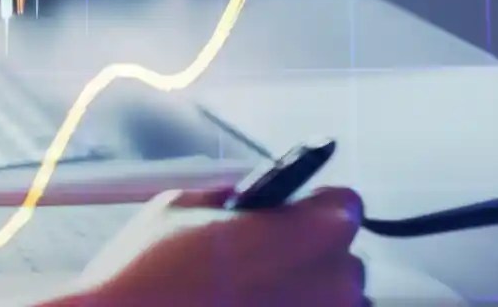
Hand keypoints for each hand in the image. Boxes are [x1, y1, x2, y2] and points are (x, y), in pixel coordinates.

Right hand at [70, 186, 364, 306]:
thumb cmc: (152, 272)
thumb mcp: (183, 206)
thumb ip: (231, 199)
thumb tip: (245, 201)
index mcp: (315, 230)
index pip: (345, 204)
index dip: (312, 208)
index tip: (290, 216)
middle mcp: (336, 281)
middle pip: (340, 258)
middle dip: (305, 256)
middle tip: (256, 262)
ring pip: (329, 300)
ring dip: (301, 294)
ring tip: (247, 295)